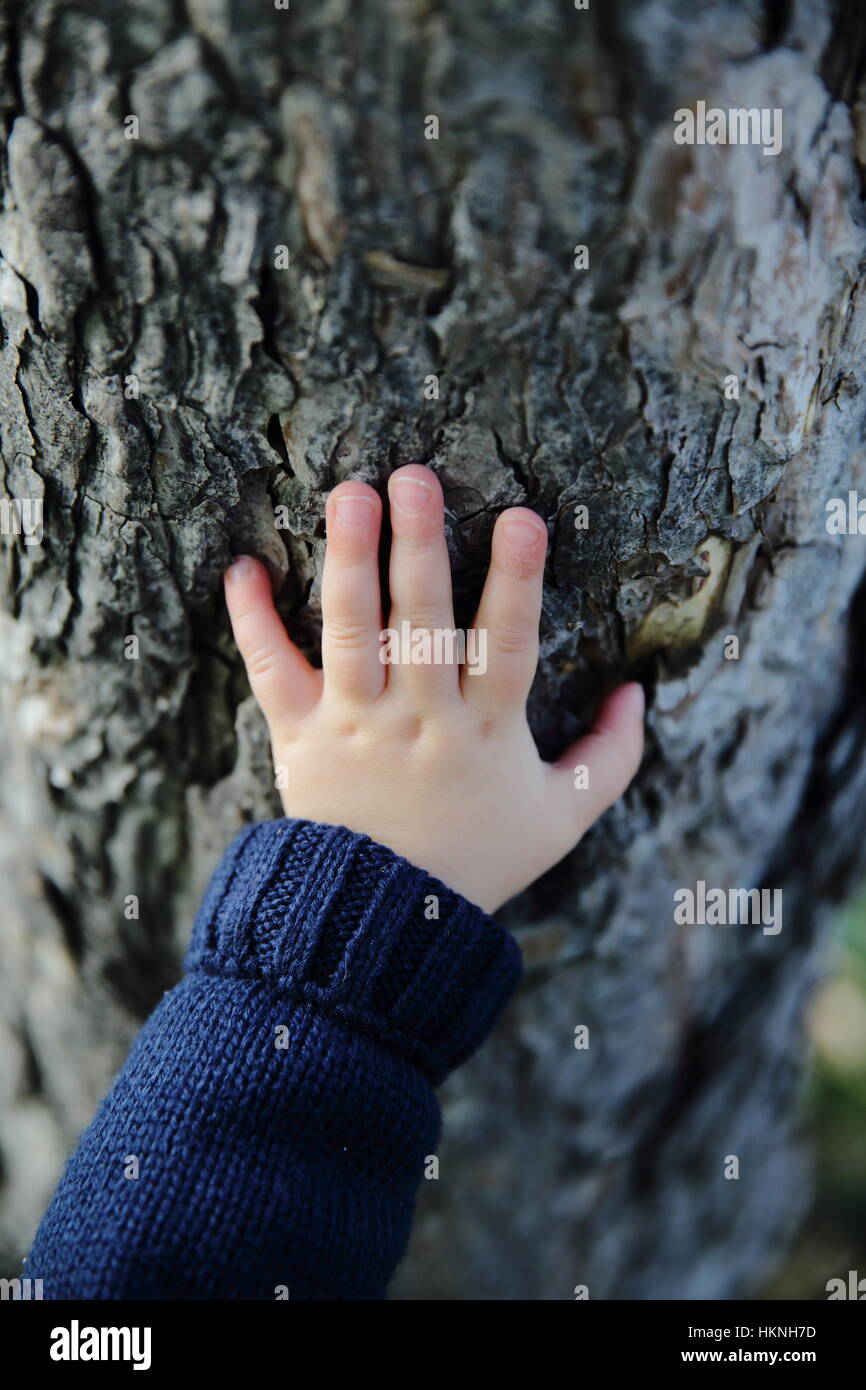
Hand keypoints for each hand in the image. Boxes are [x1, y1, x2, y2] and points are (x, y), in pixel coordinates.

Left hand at [224, 465, 643, 912]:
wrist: (383, 924)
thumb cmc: (478, 859)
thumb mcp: (562, 817)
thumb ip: (610, 756)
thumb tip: (639, 690)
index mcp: (486, 731)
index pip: (507, 645)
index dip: (516, 581)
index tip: (521, 518)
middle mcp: (419, 719)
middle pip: (421, 622)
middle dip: (419, 546)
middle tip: (415, 477)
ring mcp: (354, 724)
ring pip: (351, 633)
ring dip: (348, 561)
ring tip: (348, 495)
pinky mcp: (299, 737)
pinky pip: (272, 673)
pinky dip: (254, 623)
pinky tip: (244, 569)